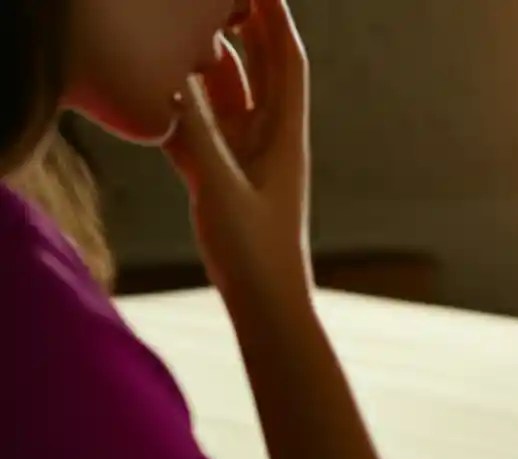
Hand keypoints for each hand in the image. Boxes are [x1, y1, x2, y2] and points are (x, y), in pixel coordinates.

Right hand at [164, 0, 311, 303]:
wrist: (267, 304)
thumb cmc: (256, 253)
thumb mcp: (222, 189)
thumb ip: (198, 138)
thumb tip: (178, 88)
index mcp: (284, 136)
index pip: (285, 63)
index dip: (274, 20)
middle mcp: (269, 139)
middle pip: (260, 70)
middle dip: (245, 27)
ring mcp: (245, 157)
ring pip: (228, 97)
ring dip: (211, 62)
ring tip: (189, 26)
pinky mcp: (223, 177)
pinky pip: (202, 129)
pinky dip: (185, 105)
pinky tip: (165, 88)